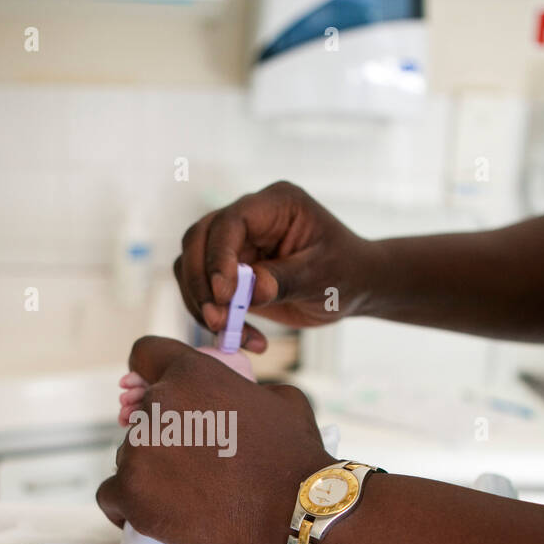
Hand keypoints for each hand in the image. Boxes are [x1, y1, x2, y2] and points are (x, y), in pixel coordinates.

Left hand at [99, 336, 334, 543]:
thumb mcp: (280, 398)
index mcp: (190, 372)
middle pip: (140, 416)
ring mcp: (138, 450)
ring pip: (128, 457)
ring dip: (150, 473)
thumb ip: (242, 388)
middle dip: (162, 435)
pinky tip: (151, 513)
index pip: (144, 354)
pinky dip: (127, 505)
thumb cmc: (295, 457)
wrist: (296, 514)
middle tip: (194, 464)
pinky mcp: (130, 493)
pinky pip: (109, 495)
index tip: (156, 395)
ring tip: (190, 496)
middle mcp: (157, 404)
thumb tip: (234, 395)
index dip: (150, 374)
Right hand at [173, 181, 373, 351]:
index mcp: (275, 205)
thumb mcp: (321, 276)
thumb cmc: (345, 272)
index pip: (231, 222)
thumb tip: (251, 292)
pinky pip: (204, 293)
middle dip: (201, 283)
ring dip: (203, 305)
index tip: (223, 295)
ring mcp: (234, 244)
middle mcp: (248, 218)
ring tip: (232, 335)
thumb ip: (285, 280)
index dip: (219, 256)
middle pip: (198, 240)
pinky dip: (215, 319)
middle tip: (217, 320)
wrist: (351, 287)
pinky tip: (245, 339)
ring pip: (191, 267)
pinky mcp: (228, 272)